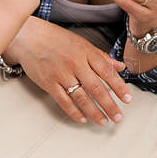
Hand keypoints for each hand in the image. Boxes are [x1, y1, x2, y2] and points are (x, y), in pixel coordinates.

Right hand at [6, 18, 132, 125]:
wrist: (28, 37)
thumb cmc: (55, 39)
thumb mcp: (82, 43)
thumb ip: (101, 57)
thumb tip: (119, 67)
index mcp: (86, 53)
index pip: (107, 72)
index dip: (119, 87)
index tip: (128, 99)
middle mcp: (75, 64)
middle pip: (96, 88)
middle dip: (109, 105)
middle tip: (118, 117)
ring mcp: (61, 74)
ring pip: (81, 98)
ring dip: (94, 112)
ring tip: (103, 121)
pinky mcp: (48, 83)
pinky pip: (64, 101)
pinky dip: (74, 112)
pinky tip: (82, 118)